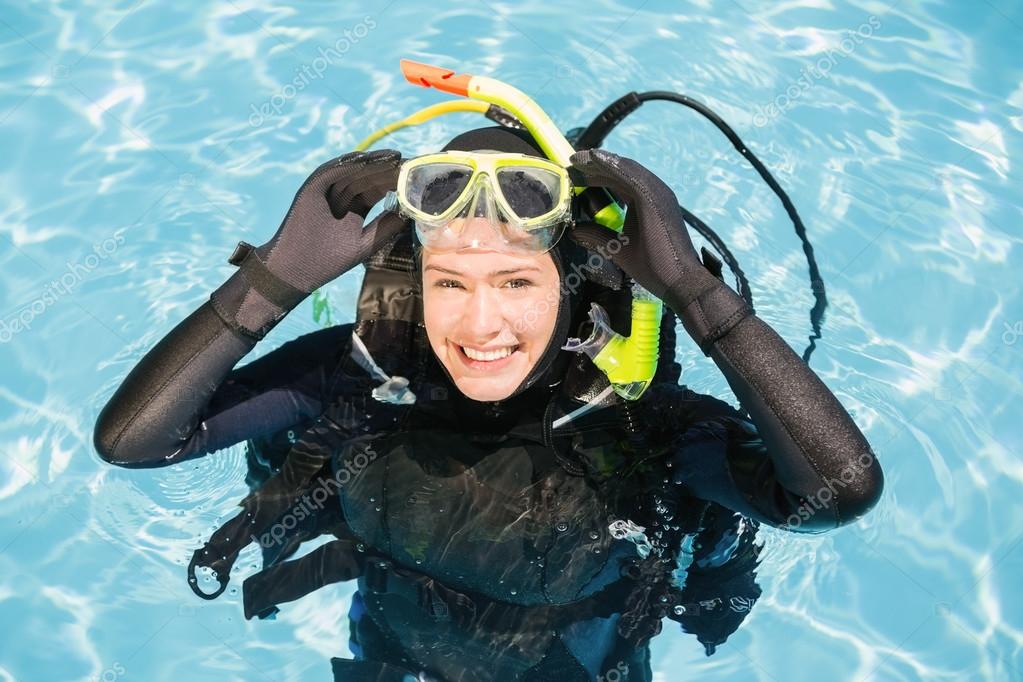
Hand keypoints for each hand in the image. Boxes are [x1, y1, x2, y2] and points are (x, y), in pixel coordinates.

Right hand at [211, 149, 406, 338]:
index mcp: (355, 206)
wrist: (296, 269)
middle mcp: (342, 194)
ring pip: (353, 170)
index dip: (397, 181)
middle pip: (369, 176)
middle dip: (389, 168)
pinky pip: (331, 172)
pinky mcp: (311, 188)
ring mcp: (326, 189)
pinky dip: (347, 164)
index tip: (416, 176)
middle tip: (411, 161)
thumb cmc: (328, 260)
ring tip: (395, 157)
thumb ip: (386, 227)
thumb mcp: (364, 244)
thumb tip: (411, 212)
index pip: (379, 188)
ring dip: (373, 162)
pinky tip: (367, 160)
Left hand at [568, 148, 749, 352]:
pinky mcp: (656, 197)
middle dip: (594, 166)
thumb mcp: (617, 248)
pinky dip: (613, 166)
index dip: (595, 176)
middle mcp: (653, 192)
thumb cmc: (653, 266)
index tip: (574, 176)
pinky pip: (631, 175)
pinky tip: (594, 160)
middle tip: (571, 163)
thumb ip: (597, 236)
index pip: (618, 182)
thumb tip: (574, 230)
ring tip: (578, 158)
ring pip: (624, 169)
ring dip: (600, 161)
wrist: (678, 281)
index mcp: (645, 202)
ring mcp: (657, 192)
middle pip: (619, 172)